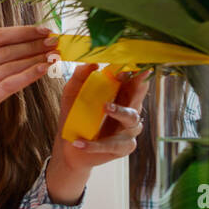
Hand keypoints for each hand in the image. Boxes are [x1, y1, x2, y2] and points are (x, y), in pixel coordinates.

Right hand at [0, 25, 55, 180]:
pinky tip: (43, 69)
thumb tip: (28, 42)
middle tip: (55, 42)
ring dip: (35, 59)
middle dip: (34, 44)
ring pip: (10, 67)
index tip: (44, 29)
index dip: (24, 31)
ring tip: (53, 55)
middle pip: (6, 50)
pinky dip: (29, 75)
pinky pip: (10, 84)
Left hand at [46, 65, 151, 203]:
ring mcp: (129, 129)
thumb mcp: (72, 95)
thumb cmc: (75, 117)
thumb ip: (79, 78)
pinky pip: (112, 144)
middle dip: (140, 84)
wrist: (69, 147)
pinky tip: (79, 143)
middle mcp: (129, 109)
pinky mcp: (123, 147)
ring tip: (105, 107)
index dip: (133, 71)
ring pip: (131, 118)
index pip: (131, 79)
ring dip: (119, 111)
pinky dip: (95, 145)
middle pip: (139, 95)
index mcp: (119, 95)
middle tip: (137, 75)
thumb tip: (92, 63)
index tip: (130, 61)